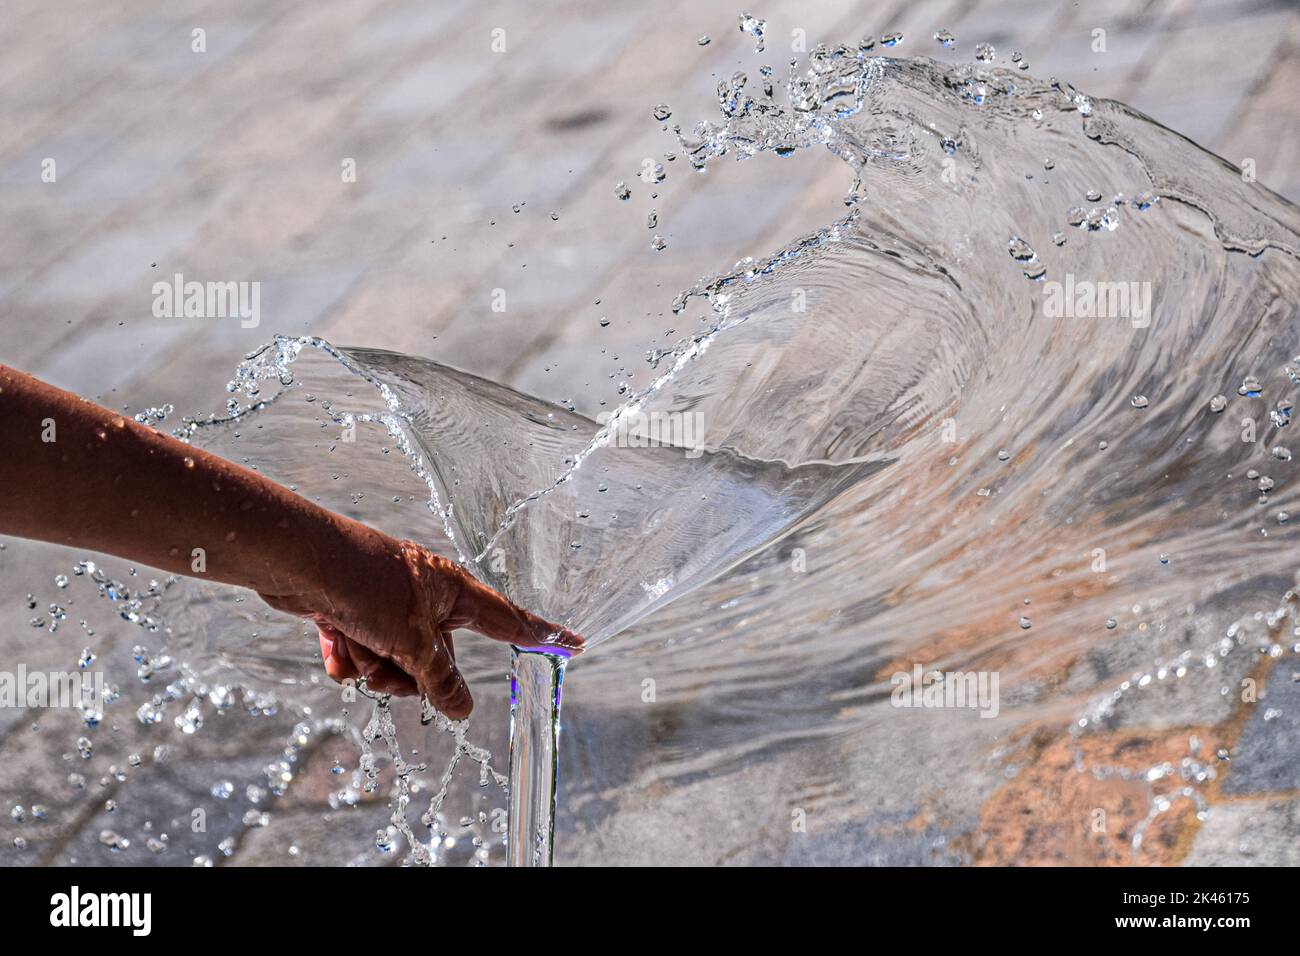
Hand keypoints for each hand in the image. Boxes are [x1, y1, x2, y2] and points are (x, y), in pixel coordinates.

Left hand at [258, 537, 581, 717]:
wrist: (299, 561)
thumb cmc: (365, 587)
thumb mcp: (412, 643)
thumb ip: (440, 680)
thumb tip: (462, 710)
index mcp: (455, 593)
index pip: (512, 620)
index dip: (544, 635)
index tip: (575, 643)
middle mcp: (427, 597)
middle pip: (440, 658)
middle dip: (412, 675)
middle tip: (389, 668)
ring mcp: (390, 603)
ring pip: (398, 661)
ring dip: (376, 667)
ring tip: (357, 651)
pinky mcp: (356, 610)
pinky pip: (364, 651)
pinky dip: (350, 655)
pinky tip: (334, 645)